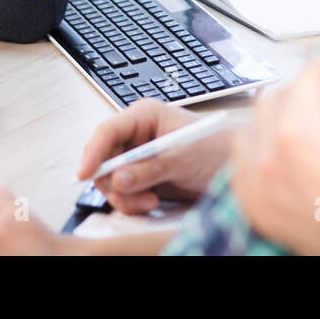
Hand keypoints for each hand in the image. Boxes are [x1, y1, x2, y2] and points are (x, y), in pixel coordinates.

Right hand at [76, 99, 232, 213]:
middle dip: (114, 182)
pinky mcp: (140, 177)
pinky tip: (151, 202)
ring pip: (109, 180)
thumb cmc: (216, 149)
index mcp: (144, 116)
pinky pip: (121, 192)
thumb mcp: (183, 159)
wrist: (233, 168)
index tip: (85, 174)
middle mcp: (136, 135)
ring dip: (126, 196)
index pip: (108, 131)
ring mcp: (136, 157)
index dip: (93, 153)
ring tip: (151, 201)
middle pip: (102, 159)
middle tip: (133, 195)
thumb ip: (149, 169)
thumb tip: (118, 179)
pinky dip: (132, 202)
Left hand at [231, 48, 319, 254]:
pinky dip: (257, 155)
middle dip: (301, 94)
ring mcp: (260, 188)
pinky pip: (240, 167)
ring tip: (303, 128)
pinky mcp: (258, 210)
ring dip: (274, 122)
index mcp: (302, 129)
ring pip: (251, 129)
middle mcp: (272, 158)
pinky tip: (280, 154)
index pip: (304, 76)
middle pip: (275, 99)